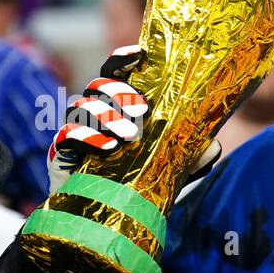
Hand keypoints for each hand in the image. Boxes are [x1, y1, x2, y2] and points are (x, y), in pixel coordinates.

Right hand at [46, 46, 221, 195]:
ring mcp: (75, 131)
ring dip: (108, 118)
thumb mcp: (169, 170)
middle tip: (142, 108)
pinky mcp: (60, 153)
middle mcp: (93, 114)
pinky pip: (68, 136)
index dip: (123, 60)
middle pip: (98, 86)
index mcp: (116, 108)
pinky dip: (88, 139)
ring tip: (131, 137)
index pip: (114, 74)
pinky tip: (109, 149)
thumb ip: (190, 159)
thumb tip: (213, 146)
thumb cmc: (133, 183)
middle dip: (119, 92)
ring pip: (83, 108)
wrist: (98, 217)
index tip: (140, 55)